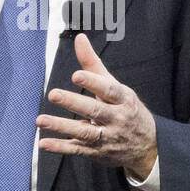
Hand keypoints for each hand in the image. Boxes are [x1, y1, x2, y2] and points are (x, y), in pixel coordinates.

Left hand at [37, 34, 157, 178]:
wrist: (148, 145)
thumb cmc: (126, 109)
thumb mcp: (115, 86)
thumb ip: (93, 64)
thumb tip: (79, 38)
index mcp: (122, 99)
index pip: (108, 90)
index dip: (93, 82)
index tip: (76, 75)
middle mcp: (116, 118)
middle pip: (94, 110)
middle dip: (74, 103)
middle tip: (53, 94)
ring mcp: (106, 137)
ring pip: (84, 132)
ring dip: (62, 127)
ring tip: (41, 120)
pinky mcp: (97, 152)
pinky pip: (77, 149)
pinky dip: (60, 147)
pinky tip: (44, 142)